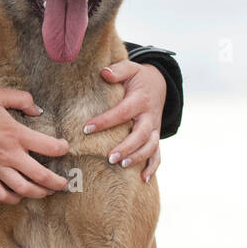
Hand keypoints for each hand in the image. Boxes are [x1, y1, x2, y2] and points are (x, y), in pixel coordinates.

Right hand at [0, 90, 70, 203]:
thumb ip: (21, 99)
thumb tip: (37, 109)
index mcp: (16, 135)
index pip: (49, 147)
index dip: (62, 149)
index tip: (64, 147)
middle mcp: (9, 155)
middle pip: (41, 176)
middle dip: (57, 182)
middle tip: (65, 183)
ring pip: (24, 189)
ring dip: (40, 193)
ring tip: (47, 192)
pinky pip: (2, 195)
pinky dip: (14, 199)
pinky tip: (20, 196)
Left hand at [83, 60, 164, 182]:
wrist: (160, 83)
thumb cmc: (138, 77)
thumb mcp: (131, 68)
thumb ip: (118, 70)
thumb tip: (104, 73)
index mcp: (140, 100)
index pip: (122, 112)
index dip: (105, 121)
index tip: (86, 128)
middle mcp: (150, 116)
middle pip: (141, 134)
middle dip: (126, 147)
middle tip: (109, 157)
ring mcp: (154, 128)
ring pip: (150, 146)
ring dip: (137, 157)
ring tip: (121, 165)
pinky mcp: (155, 137)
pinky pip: (157, 154)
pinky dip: (152, 167)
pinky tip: (143, 179)